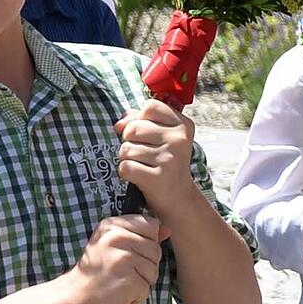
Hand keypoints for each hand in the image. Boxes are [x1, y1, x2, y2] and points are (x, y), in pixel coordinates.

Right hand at [62, 214, 168, 303]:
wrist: (72, 299)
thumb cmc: (94, 273)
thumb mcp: (111, 245)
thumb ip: (140, 235)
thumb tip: (167, 229)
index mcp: (112, 225)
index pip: (151, 225)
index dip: (145, 243)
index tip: (125, 254)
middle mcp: (117, 238)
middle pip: (156, 249)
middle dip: (144, 266)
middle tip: (119, 273)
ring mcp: (124, 259)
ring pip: (154, 269)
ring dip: (141, 282)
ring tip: (118, 283)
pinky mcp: (129, 280)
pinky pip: (147, 288)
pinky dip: (136, 297)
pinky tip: (118, 295)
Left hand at [116, 100, 200, 221]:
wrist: (177, 196)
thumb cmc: (165, 161)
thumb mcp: (162, 136)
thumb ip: (141, 120)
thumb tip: (119, 124)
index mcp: (183, 125)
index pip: (150, 106)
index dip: (139, 118)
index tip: (144, 132)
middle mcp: (178, 139)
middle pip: (134, 128)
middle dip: (129, 141)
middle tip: (142, 153)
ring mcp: (169, 158)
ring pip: (126, 149)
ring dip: (127, 158)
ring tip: (142, 165)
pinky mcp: (157, 178)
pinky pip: (125, 167)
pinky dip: (126, 173)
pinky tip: (139, 176)